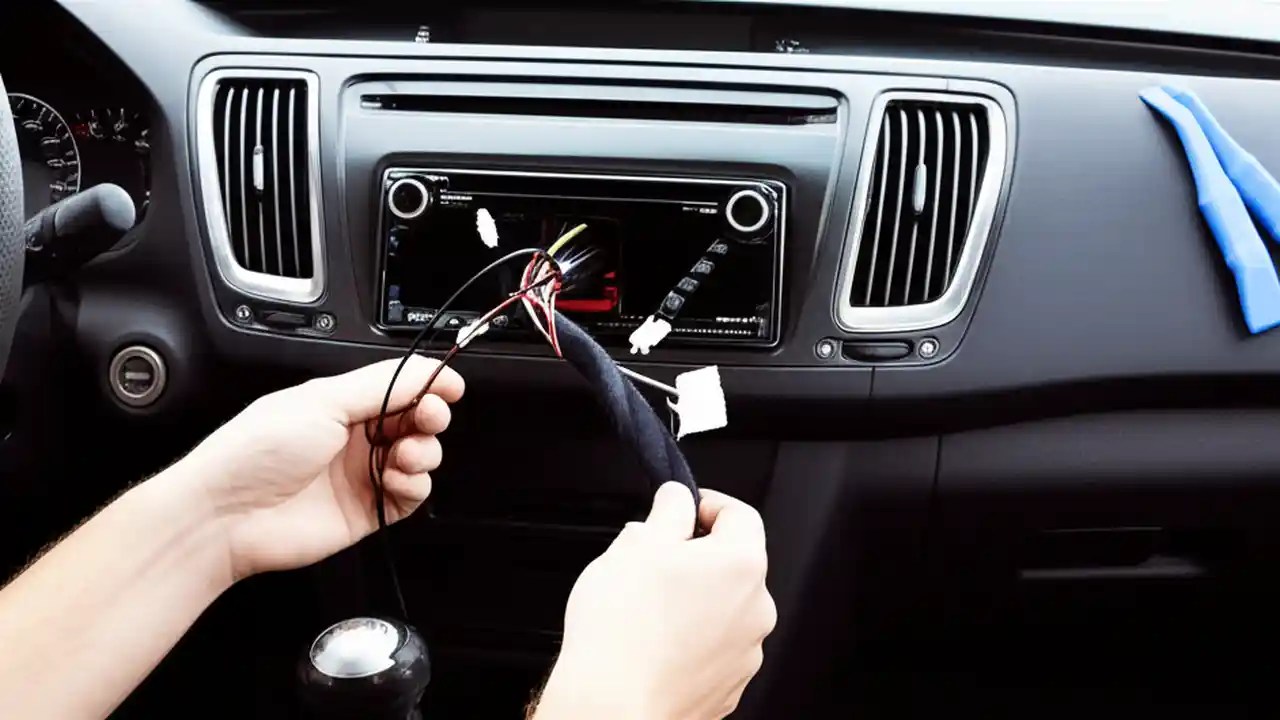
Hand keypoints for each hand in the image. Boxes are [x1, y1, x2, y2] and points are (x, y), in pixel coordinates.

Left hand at [177, 357, 463, 579]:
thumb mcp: (323, 400)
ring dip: (424, 452)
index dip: (429, 385)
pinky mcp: (368, 511)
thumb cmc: (258, 451)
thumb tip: (430, 370)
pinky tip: (396, 481)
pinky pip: (411, 496)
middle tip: (428, 418)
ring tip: (403, 456)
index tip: (450, 387)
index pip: (400, 387)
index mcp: (342, 402)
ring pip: (421, 457)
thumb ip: (383, 384)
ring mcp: (363, 474)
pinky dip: (415, 486)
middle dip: (431, 417)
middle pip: (417, 421)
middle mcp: (355, 437)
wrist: (227, 515)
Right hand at [533, 484, 775, 719]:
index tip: (681, 508)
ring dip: (693, 600)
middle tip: (651, 560)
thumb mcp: (637, 544)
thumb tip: (677, 499)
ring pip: (722, 609)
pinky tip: (654, 641)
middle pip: (732, 564)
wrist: (612, 705)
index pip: (739, 515)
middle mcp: (756, 609)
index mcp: (741, 564)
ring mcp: (745, 653)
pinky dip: (690, 639)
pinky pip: (713, 648)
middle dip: (695, 557)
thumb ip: (667, 512)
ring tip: (647, 607)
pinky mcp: (728, 686)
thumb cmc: (623, 629)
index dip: (706, 505)